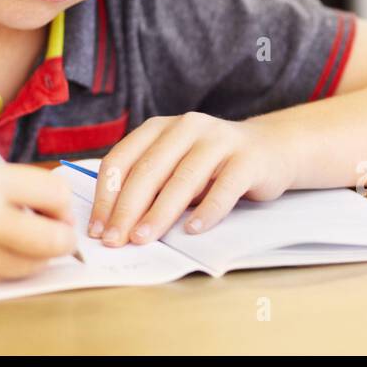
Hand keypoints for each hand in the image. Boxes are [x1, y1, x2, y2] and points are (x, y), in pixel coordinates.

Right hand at [0, 162, 77, 285]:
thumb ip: (15, 189)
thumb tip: (60, 212)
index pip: (54, 193)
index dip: (62, 204)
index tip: (56, 208)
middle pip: (54, 240)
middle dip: (63, 238)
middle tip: (58, 234)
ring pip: (33, 265)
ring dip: (38, 256)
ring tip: (22, 241)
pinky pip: (5, 279)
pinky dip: (9, 269)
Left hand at [87, 112, 297, 246]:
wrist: (269, 149)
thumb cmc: (210, 165)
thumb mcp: (174, 165)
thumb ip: (148, 183)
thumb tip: (112, 223)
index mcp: (159, 127)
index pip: (122, 160)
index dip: (106, 196)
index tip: (97, 229)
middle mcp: (186, 126)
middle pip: (148, 170)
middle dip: (127, 209)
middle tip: (115, 240)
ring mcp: (218, 140)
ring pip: (182, 179)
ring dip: (160, 213)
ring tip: (144, 238)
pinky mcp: (247, 159)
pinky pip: (224, 188)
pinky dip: (206, 211)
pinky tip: (192, 230)